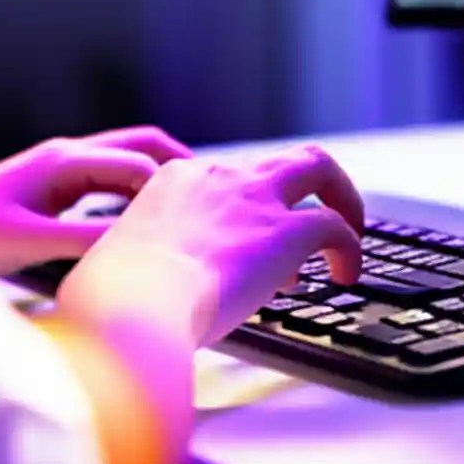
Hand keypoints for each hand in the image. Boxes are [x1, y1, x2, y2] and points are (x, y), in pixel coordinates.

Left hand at [0, 126, 191, 275]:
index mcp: (65, 160)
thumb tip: (139, 244)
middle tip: (215, 191)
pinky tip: (147, 221)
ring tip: (192, 205)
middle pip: (141, 145)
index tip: (207, 210)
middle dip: (179, 164)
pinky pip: (109, 181)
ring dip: (159, 178)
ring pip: (126, 162)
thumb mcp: (34, 241)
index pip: (138, 164)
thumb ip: (87, 240)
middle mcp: (67, 156)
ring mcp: (60, 169)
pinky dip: (136, 193)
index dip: (175, 186)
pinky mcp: (54, 189)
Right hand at [58, 144, 364, 346]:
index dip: (250, 211)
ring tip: (348, 239)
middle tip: (323, 216)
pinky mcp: (286, 231)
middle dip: (311, 184)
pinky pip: (336, 228)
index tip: (250, 246)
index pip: (229, 181)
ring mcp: (255, 200)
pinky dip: (350, 249)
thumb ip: (141, 267)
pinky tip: (345, 277)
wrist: (133, 303)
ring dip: (341, 201)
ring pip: (319, 168)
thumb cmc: (113, 299)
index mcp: (175, 183)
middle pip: (282, 160)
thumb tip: (139, 298)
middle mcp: (219, 179)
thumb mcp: (119, 265)